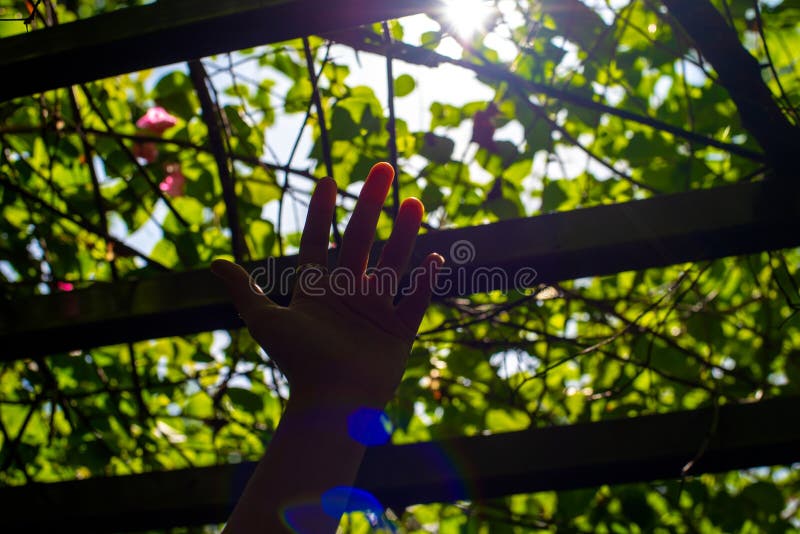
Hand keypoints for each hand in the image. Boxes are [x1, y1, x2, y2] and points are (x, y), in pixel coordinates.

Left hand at [212, 162, 442, 406]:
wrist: (332, 401)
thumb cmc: (299, 360)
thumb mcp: (266, 319)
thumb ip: (246, 290)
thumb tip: (215, 263)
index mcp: (317, 289)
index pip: (320, 241)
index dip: (322, 212)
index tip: (328, 181)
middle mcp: (347, 294)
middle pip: (362, 239)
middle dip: (372, 203)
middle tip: (384, 168)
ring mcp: (375, 310)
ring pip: (393, 262)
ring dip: (404, 232)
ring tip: (413, 202)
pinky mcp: (398, 330)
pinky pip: (416, 300)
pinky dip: (426, 281)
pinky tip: (435, 258)